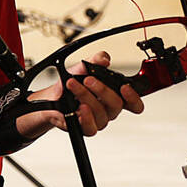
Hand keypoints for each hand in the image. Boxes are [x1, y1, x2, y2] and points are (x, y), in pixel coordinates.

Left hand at [16, 51, 144, 141]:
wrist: (53, 97)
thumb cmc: (72, 85)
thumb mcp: (83, 68)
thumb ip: (95, 61)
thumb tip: (104, 59)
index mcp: (114, 96)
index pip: (133, 103)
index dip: (134, 97)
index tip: (124, 87)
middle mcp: (108, 110)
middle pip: (116, 104)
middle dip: (102, 90)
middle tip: (88, 79)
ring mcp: (98, 120)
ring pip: (101, 113)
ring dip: (86, 96)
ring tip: (73, 85)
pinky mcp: (86, 128)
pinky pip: (91, 127)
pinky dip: (86, 116)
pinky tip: (80, 107)